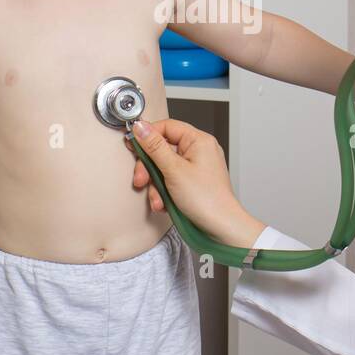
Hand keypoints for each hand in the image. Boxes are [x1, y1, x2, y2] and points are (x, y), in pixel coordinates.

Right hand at [127, 119, 265, 248]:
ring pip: (164, 168)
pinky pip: (171, 180)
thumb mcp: (174, 170)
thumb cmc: (207, 200)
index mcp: (199, 141)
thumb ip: (155, 147)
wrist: (221, 227)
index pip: (167, 126)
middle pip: (163, 149)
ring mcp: (196, 167)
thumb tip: (141, 127)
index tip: (132, 144)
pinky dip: (165, 192)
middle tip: (141, 179)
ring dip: (156, 185)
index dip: (148, 135)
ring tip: (158, 199)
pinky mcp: (193, 182)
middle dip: (149, 168)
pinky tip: (164, 204)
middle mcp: (199, 151)